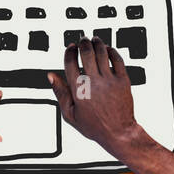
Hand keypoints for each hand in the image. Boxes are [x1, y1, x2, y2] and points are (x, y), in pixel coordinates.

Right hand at [48, 37, 142, 154]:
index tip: (71, 48)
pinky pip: (117, 59)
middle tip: (83, 40)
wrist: (119, 133)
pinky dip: (112, 51)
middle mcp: (93, 82)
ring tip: (95, 40)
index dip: (70, 51)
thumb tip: (51, 76)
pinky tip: (108, 49)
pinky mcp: (123, 81)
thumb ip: (60, 93)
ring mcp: (109, 80)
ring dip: (97, 43)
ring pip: (102, 52)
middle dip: (83, 43)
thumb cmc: (95, 126)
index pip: (70, 62)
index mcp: (78, 90)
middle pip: (86, 52)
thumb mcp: (70, 114)